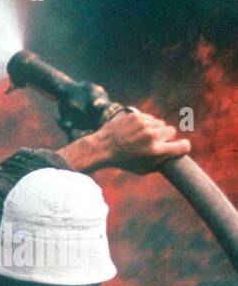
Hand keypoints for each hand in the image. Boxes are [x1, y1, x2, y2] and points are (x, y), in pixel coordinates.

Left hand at [57, 110, 190, 173]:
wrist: (102, 148)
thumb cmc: (123, 161)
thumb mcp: (142, 169)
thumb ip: (161, 163)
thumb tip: (176, 155)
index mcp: (155, 151)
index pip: (183, 146)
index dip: (183, 147)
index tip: (180, 147)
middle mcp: (152, 136)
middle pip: (172, 131)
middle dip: (165, 137)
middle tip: (154, 142)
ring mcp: (144, 124)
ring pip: (160, 123)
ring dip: (155, 129)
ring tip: (141, 137)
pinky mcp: (138, 116)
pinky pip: (150, 118)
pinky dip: (145, 123)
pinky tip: (134, 130)